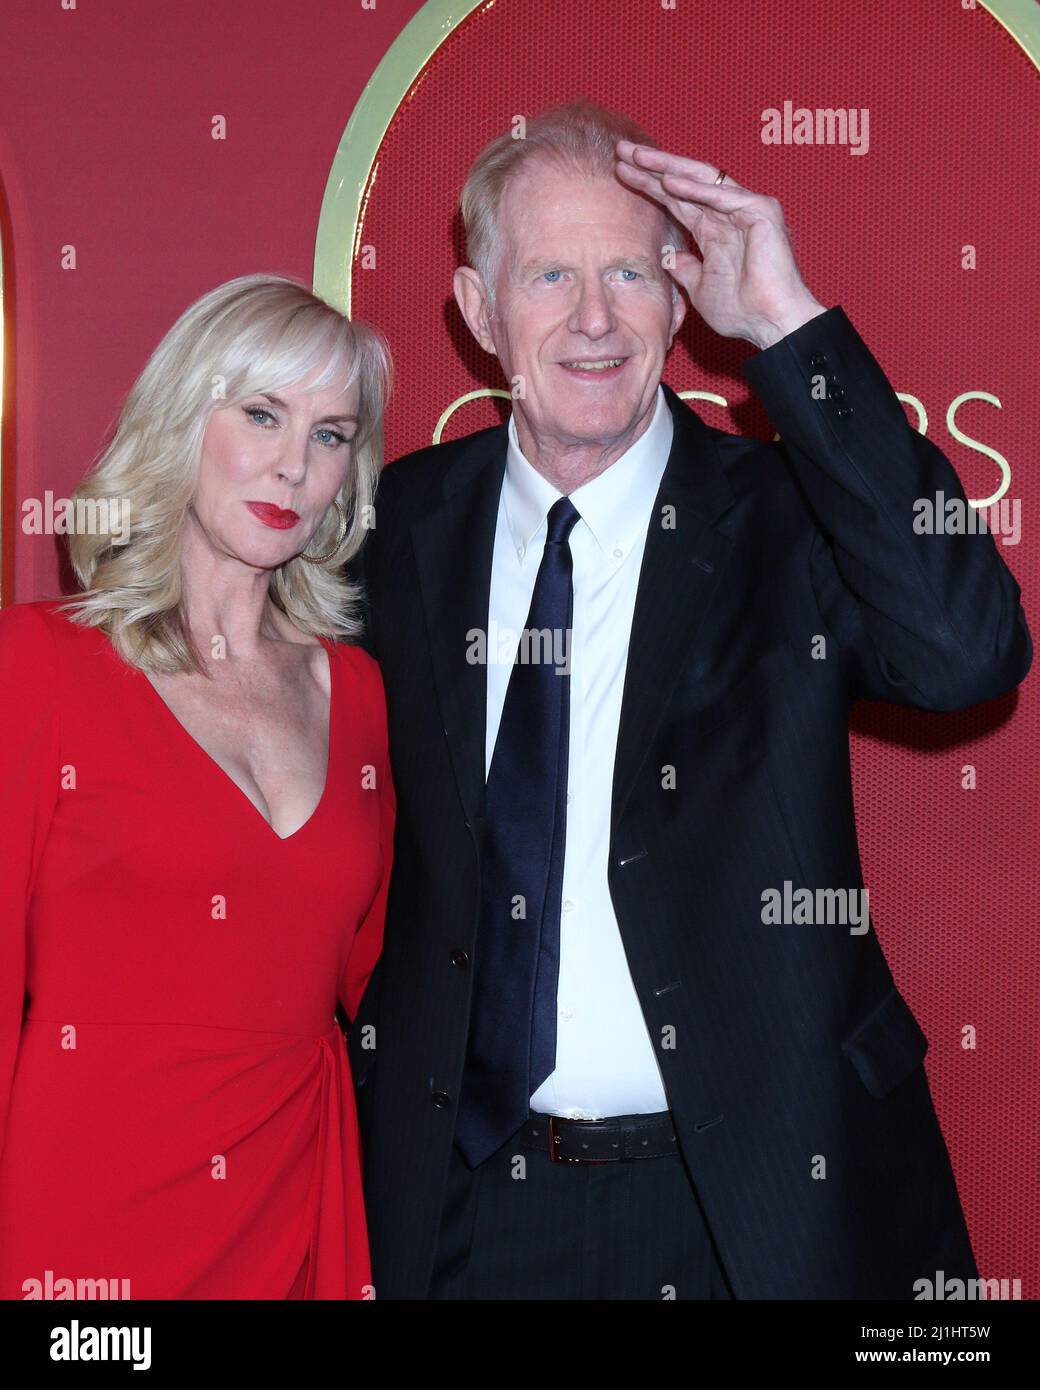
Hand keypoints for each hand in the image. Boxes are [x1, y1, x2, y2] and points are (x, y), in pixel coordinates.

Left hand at [615, 141, 826, 349]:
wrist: (770, 324)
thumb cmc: (741, 311)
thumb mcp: (699, 288)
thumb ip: (684, 269)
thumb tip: (667, 257)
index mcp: (714, 230)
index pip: (675, 200)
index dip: (649, 185)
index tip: (620, 172)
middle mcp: (728, 213)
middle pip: (684, 182)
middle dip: (653, 166)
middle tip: (622, 150)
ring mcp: (746, 209)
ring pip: (701, 180)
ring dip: (668, 167)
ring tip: (638, 156)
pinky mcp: (761, 211)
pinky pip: (722, 196)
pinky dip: (695, 189)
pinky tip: (668, 180)